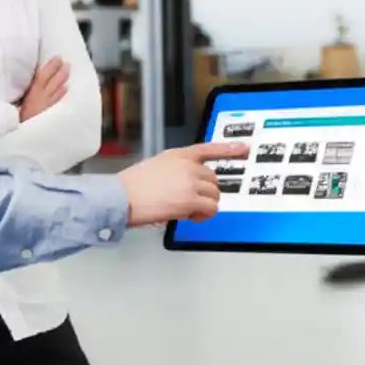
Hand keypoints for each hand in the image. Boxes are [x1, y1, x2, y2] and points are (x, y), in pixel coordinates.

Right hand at [17, 57, 68, 121]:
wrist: (19, 139)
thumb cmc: (12, 121)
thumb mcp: (13, 106)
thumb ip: (17, 97)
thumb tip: (16, 86)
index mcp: (30, 96)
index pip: (41, 78)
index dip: (50, 67)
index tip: (57, 58)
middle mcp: (39, 100)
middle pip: (51, 83)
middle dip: (59, 72)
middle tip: (66, 62)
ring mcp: (45, 108)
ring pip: (56, 91)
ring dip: (62, 80)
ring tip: (68, 70)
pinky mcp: (47, 116)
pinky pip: (56, 102)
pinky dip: (61, 94)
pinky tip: (66, 89)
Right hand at [118, 142, 249, 226]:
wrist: (121, 197)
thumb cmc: (132, 187)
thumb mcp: (156, 168)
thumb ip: (176, 171)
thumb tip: (188, 185)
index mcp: (178, 155)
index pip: (208, 149)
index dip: (229, 149)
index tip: (243, 148)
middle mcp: (187, 165)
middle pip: (214, 179)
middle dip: (205, 192)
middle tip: (190, 202)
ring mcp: (190, 181)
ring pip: (214, 195)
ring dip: (204, 205)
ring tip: (185, 209)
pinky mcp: (191, 199)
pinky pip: (210, 209)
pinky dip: (203, 215)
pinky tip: (189, 215)